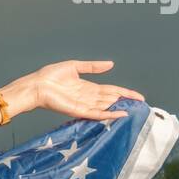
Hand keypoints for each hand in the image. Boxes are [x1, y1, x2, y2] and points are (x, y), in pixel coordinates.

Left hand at [4, 60, 145, 120]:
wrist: (36, 85)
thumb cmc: (50, 76)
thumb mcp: (75, 67)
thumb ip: (93, 67)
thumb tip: (111, 64)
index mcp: (87, 87)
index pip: (110, 90)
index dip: (124, 93)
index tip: (138, 96)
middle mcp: (88, 97)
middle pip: (111, 100)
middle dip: (126, 102)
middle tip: (141, 105)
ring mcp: (84, 105)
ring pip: (107, 107)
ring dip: (120, 108)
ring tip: (136, 110)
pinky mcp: (78, 110)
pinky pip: (96, 113)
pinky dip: (109, 115)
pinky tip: (120, 114)